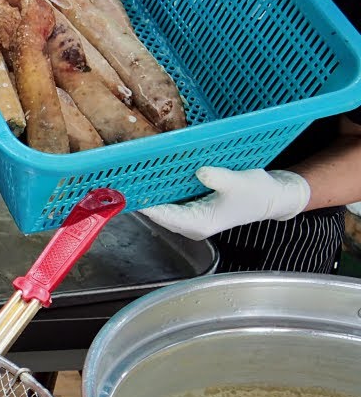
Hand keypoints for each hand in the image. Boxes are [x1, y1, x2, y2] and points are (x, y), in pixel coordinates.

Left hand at [140, 167, 309, 240]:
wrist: (272, 197)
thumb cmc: (258, 194)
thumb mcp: (239, 182)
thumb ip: (218, 178)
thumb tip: (200, 172)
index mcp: (198, 223)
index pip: (161, 214)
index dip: (143, 202)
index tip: (127, 188)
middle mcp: (190, 224)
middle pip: (157, 211)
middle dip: (143, 195)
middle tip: (124, 175)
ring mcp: (191, 217)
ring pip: (163, 205)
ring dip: (150, 191)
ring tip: (132, 173)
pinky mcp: (194, 208)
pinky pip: (171, 200)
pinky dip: (162, 189)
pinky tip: (153, 174)